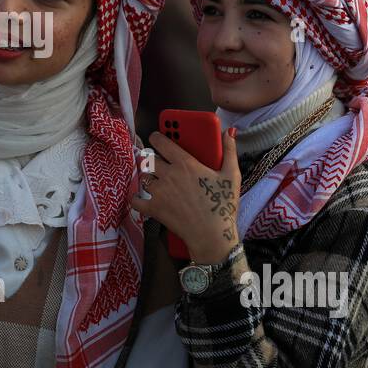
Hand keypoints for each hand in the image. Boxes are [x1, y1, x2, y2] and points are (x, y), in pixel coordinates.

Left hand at [131, 127, 240, 264]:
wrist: (212, 234)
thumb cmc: (222, 204)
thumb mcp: (231, 175)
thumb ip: (229, 151)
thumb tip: (230, 132)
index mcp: (185, 163)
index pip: (161, 142)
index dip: (156, 137)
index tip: (156, 137)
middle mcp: (168, 174)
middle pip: (149, 159)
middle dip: (152, 159)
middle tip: (158, 163)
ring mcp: (159, 192)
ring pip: (143, 177)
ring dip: (148, 177)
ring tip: (155, 180)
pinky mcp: (154, 208)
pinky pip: (136, 200)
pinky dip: (137, 199)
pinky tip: (142, 198)